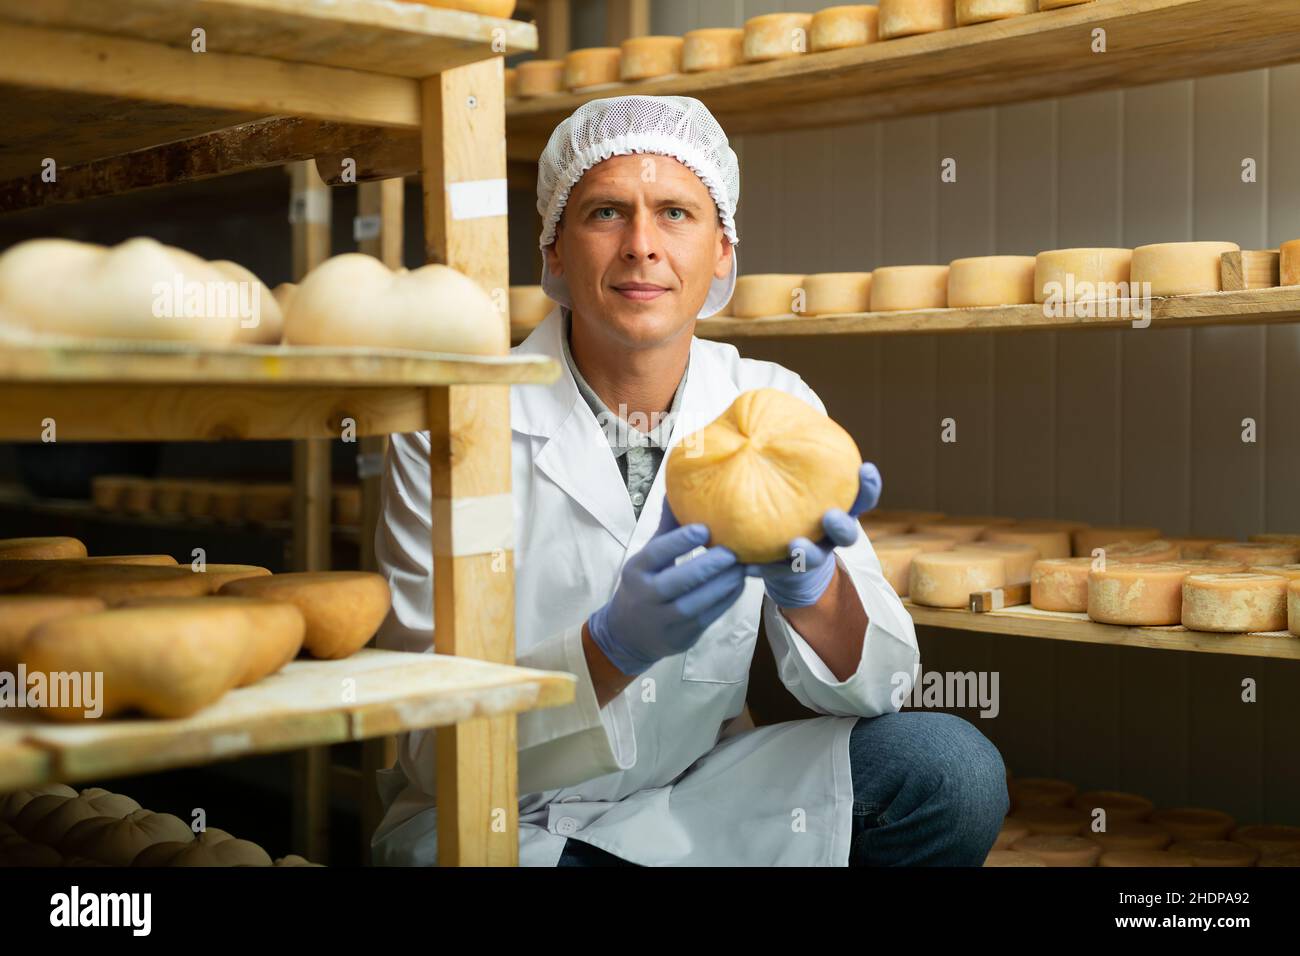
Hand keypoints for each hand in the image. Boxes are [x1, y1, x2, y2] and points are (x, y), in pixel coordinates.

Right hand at [587, 503, 746, 675]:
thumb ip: (667, 527)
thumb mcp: (646, 557)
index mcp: (637, 570)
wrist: (627, 635)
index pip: (657, 553)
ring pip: (699, 601)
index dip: (680, 541)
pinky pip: (711, 615)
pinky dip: (728, 598)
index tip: (704, 528)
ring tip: (742, 566)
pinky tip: (739, 583)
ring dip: (725, 582)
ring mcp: (666, 619)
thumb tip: (676, 489)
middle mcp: (648, 596)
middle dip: (710, 565)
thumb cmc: (642, 585)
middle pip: (681, 580)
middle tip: (733, 550)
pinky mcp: (684, 635)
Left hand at [746, 462, 882, 607]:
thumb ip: (783, 455)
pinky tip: (747, 566)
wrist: (783, 555)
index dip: (868, 485)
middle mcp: (830, 534)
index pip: (862, 495)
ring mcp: (812, 555)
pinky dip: (762, 568)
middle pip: (848, 533)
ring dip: (807, 552)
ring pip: (816, 557)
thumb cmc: (789, 501)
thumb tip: (752, 416)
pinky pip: (775, 572)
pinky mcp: (786, 571)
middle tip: (830, 516)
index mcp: (838, 506)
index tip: (866, 469)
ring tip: (794, 547)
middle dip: (842, 525)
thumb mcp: (793, 479)